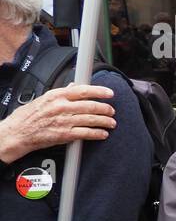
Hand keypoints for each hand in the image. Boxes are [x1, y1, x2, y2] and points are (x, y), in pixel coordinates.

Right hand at [0, 83, 115, 163]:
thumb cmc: (29, 115)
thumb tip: (74, 86)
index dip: (99, 91)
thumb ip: (62, 92)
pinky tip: (103, 134)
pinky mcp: (64, 134)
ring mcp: (64, 121)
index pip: (83, 90)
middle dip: (105, 108)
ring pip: (91, 119)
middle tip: (111, 111)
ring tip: (111, 123)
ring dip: (105, 121)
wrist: (18, 132)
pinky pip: (86, 133)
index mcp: (57, 96)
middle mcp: (61, 107)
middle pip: (90, 106)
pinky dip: (97, 134)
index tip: (109, 93)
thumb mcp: (44, 98)